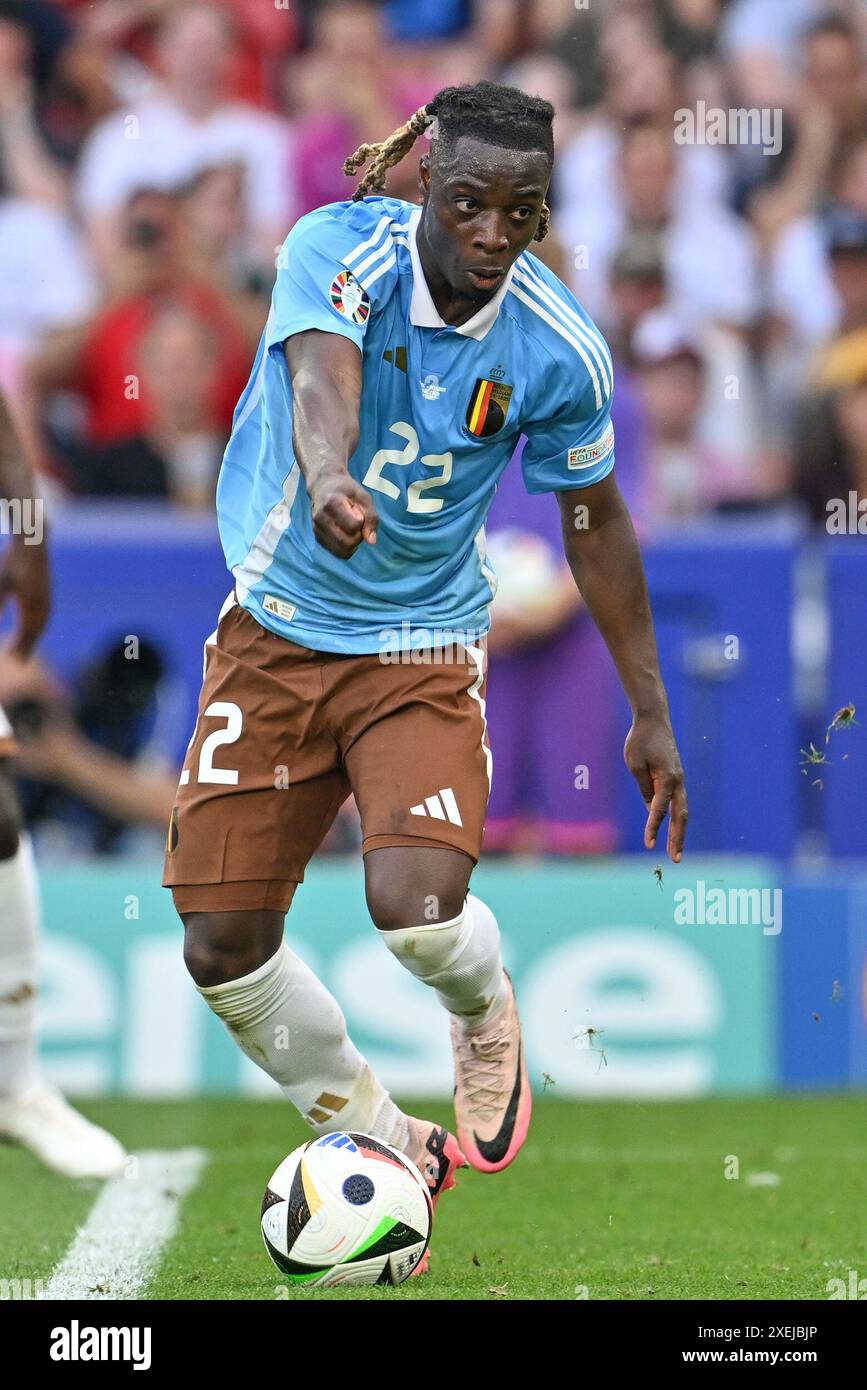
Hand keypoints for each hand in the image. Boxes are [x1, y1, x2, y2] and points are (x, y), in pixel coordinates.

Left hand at [0, 535, 50, 657]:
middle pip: (35, 632)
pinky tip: (33, 629)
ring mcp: (47, 598)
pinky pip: (44, 617)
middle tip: (17, 662)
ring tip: (24, 650)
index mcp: (31, 603)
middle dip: (26, 648)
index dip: (19, 647)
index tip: (12, 660)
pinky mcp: (47, 593)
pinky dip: (38, 628)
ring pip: (41, 625)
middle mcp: (42, 603)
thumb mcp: (2, 582)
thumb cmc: (14, 560)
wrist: (33, 541)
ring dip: (33, 639)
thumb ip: (0, 603)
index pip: (26, 632)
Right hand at [308, 471, 377, 558]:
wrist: (323, 486)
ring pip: (342, 551)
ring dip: (353, 543)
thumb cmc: (346, 490)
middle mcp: (320, 518)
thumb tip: (371, 542)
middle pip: (347, 542)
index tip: (357, 510)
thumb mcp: (363, 497)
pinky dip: (346, 547)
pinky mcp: (317, 537)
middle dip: (359, 536)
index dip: (362, 520)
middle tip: (357, 523)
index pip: (354, 525)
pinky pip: (337, 552)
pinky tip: (344, 533)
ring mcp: (317, 529)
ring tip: (351, 528)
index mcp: (332, 503)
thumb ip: (371, 517)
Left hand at [624, 710, 687, 862]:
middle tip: (675, 859)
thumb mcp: (634, 764)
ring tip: (675, 851)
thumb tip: (650, 809)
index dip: (653, 828)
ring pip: (682, 810)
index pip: (659, 809)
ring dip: (679, 831)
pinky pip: (676, 802)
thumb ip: (644, 788)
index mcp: (667, 778)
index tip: (649, 845)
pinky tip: (668, 830)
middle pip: (680, 815)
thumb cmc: (640, 740)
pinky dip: (675, 818)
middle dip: (677, 838)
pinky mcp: (675, 778)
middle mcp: (678, 781)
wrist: (653, 719)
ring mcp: (679, 780)